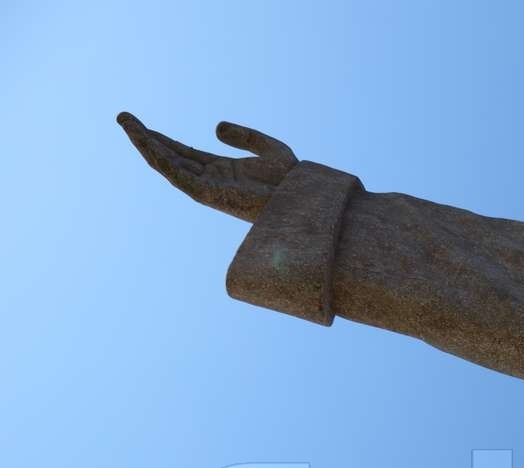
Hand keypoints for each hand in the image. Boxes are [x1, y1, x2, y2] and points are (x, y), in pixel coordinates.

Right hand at [117, 112, 297, 221]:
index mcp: (219, 169)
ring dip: (146, 146)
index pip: (182, 152)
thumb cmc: (291, 179)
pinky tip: (149, 145)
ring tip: (127, 126)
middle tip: (122, 118)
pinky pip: (180, 178)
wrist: (303, 195)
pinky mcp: (210, 195)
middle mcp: (210, 179)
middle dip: (144, 138)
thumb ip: (244, 136)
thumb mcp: (267, 147)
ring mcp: (208, 188)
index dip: (160, 137)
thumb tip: (215, 128)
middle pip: (168, 156)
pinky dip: (164, 162)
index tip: (138, 123)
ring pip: (168, 166)